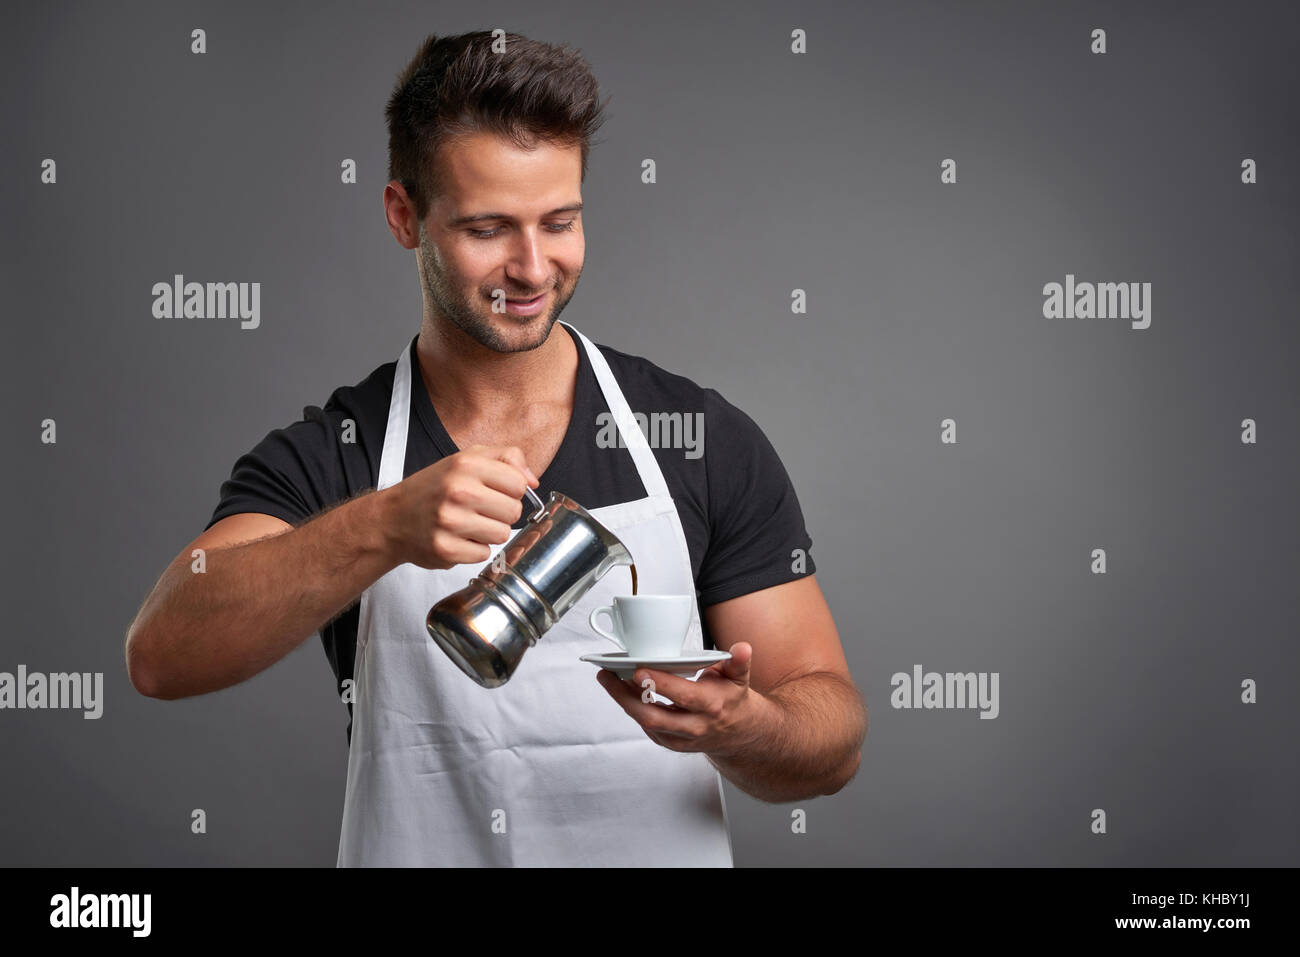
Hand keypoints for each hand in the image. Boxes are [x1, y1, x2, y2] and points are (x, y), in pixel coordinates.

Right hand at [381, 444, 537, 569]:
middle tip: (479, 510)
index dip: (511, 491)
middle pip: (514, 512)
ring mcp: (450, 521)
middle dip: (501, 513)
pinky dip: (474, 549)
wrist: (392, 517)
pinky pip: (484, 554)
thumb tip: (533, 482)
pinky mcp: (446, 549)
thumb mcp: (467, 459)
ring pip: (502, 535)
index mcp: (466, 465)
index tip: (495, 492)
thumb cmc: (434, 488)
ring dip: (489, 533)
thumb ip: (506, 459)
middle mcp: (458, 491)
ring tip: (468, 524)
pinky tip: (458, 538)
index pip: (519, 484)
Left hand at [595, 642, 767, 756]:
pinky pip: (647, 727)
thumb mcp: (739, 678)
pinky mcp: (671, 743)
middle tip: (608, 675)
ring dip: (624, 701)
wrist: (739, 733)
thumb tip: (742, 648)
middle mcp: (694, 726)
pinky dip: (633, 708)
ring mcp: (681, 738)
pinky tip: (622, 691)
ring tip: (608, 679)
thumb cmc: (732, 699)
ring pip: (646, 723)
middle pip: (654, 716)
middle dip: (627, 696)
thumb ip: (738, 662)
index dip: (660, 684)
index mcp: (711, 706)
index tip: (640, 671)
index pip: (683, 696)